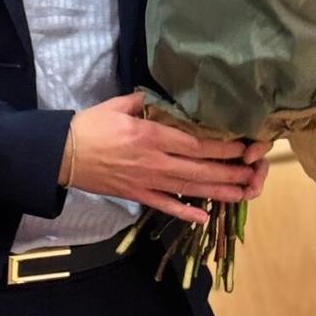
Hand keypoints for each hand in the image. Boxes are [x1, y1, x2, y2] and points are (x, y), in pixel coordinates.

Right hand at [63, 94, 271, 223]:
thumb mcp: (118, 105)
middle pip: (200, 169)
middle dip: (230, 172)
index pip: (196, 143)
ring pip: (189, 188)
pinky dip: (185, 213)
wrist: (62, 154)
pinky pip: (165, 205)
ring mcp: (147, 181)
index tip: (245, 147)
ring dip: (218, 192)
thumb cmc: (90, 125)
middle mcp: (154, 161)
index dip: (224, 147)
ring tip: (243, 194)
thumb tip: (163, 98)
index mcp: (151, 135)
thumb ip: (144, 101)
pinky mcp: (137, 195)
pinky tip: (204, 217)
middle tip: (254, 173)